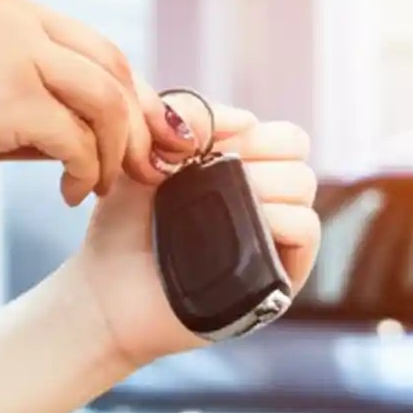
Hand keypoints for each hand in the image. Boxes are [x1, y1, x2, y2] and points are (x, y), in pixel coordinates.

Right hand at [0, 0, 194, 223]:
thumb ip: (44, 101)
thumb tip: (118, 130)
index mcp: (1, 5)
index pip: (96, 45)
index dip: (136, 96)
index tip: (152, 140)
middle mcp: (8, 14)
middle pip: (112, 67)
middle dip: (140, 126)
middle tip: (147, 171)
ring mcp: (7, 49)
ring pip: (106, 101)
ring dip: (115, 154)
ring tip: (98, 187)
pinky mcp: (5, 95)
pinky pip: (78, 139)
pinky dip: (87, 173)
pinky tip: (69, 194)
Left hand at [66, 91, 319, 367]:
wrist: (106, 294)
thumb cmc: (122, 228)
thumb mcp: (145, 154)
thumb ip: (184, 118)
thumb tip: (246, 119)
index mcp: (242, 168)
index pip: (278, 133)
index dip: (247, 129)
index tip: (206, 146)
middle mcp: (266, 201)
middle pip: (296, 150)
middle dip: (255, 150)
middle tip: (212, 173)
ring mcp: (274, 238)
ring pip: (302, 183)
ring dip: (263, 181)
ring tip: (220, 200)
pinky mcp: (279, 277)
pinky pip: (306, 228)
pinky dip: (278, 216)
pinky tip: (241, 223)